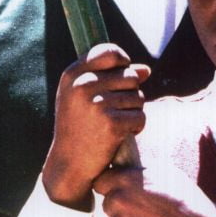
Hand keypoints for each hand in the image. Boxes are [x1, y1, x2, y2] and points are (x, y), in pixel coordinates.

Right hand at [42, 44, 150, 209]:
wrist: (69, 164)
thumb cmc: (78, 128)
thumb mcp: (83, 98)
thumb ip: (112, 79)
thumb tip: (146, 70)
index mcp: (73, 75)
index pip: (109, 52)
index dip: (123, 62)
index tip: (121, 76)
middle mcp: (83, 85)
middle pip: (130, 77)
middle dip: (130, 94)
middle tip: (114, 112)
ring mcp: (97, 104)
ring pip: (138, 97)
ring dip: (133, 112)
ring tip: (114, 125)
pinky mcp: (111, 123)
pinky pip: (140, 117)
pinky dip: (136, 127)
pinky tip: (120, 136)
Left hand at [94, 163, 215, 216]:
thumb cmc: (188, 200)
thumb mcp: (165, 173)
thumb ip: (139, 173)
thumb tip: (125, 169)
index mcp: (126, 181)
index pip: (100, 181)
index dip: (111, 185)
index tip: (120, 188)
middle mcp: (119, 202)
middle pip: (108, 203)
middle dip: (120, 204)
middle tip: (142, 206)